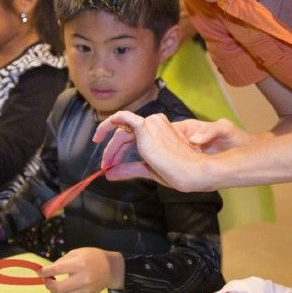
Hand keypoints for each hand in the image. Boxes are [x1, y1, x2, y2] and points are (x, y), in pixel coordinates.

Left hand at [40, 247, 123, 292]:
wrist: (111, 269)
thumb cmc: (92, 257)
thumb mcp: (77, 252)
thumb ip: (61, 261)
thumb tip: (46, 271)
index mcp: (79, 264)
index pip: (57, 270)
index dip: (45, 272)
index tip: (39, 272)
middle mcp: (82, 279)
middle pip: (58, 288)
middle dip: (48, 284)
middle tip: (46, 279)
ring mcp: (85, 290)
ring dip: (53, 292)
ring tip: (53, 285)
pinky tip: (62, 290)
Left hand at [92, 111, 219, 191]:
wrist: (190, 171)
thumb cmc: (177, 170)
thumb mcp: (148, 169)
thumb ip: (129, 169)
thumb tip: (110, 174)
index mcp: (158, 132)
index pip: (131, 136)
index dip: (117, 150)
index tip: (109, 162)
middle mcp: (154, 124)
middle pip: (124, 134)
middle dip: (112, 151)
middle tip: (105, 165)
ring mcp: (150, 125)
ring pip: (121, 132)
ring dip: (110, 148)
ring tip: (106, 163)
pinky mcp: (145, 128)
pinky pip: (123, 118)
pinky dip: (110, 123)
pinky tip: (101, 132)